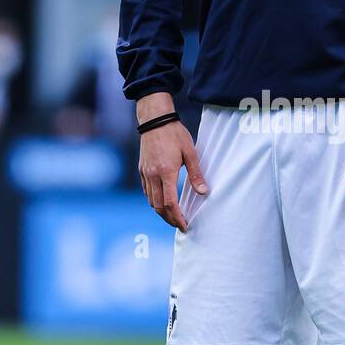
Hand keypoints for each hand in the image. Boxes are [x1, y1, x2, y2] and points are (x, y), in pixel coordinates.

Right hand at [136, 95, 207, 230]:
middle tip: (180, 225)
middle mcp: (152, 175)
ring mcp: (145, 173)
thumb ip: (196, 174)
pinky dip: (154, 200)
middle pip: (158, 206)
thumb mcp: (190, 152)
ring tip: (173, 216)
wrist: (155, 120)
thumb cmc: (175, 134)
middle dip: (169, 219)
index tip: (185, 225)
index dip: (177, 217)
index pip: (170, 203)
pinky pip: (146, 191)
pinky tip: (162, 201)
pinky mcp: (141, 169)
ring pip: (150, 200)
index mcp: (166, 172)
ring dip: (161, 211)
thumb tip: (204, 192)